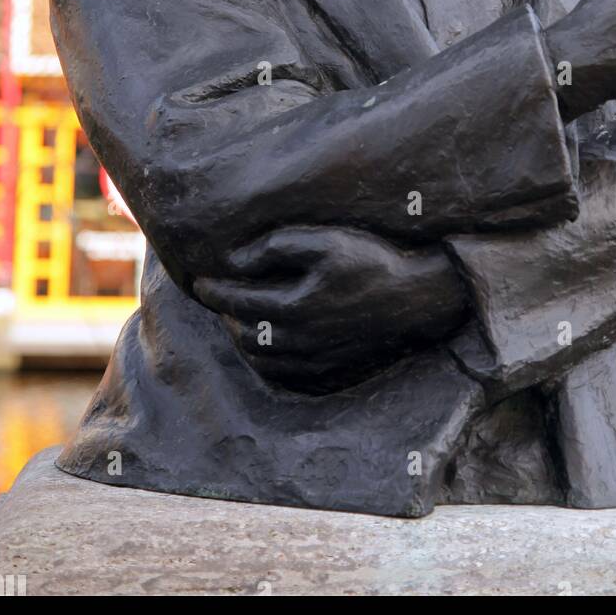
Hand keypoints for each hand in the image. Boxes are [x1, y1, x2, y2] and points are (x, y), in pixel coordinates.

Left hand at [193, 226, 468, 393]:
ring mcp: (315, 361)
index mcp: (293, 309)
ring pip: (260, 360)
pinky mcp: (329, 369)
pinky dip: (265, 361)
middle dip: (225, 316)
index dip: (214, 291)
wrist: (417, 298)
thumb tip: (236, 260)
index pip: (237, 302)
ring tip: (237, 318)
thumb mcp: (324, 240)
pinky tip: (266, 343)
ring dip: (241, 340)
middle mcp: (299, 342)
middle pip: (243, 335)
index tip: (198, 281)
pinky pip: (284, 374)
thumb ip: (275, 246)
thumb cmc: (371, 261)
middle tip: (217, 297)